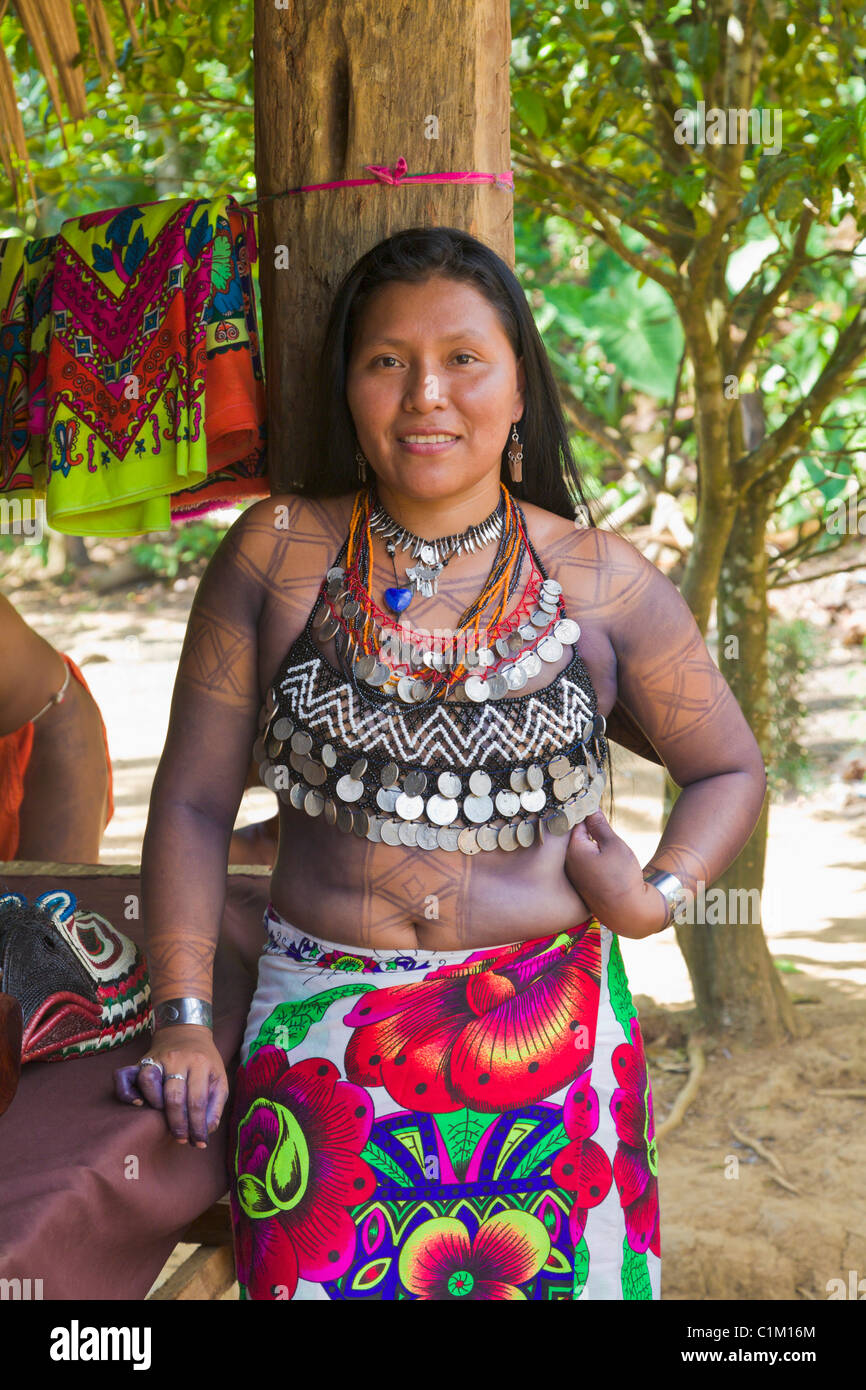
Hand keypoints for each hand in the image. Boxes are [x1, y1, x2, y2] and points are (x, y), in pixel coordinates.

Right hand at [113, 1024, 228, 1147]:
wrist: (187, 1031)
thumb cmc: (204, 1061)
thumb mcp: (219, 1078)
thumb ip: (216, 1105)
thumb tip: (206, 1132)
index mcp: (200, 1063)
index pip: (197, 1101)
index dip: (197, 1125)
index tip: (199, 1142)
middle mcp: (177, 1059)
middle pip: (174, 1095)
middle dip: (177, 1123)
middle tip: (181, 1138)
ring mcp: (156, 1058)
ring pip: (148, 1081)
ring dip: (154, 1103)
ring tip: (161, 1117)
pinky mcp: (140, 1061)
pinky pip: (124, 1075)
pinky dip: (126, 1091)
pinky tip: (137, 1103)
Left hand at [563, 810, 669, 938]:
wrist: (627, 912)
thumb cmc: (622, 877)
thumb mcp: (614, 845)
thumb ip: (599, 825)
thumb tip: (590, 809)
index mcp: (573, 849)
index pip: (576, 821)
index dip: (586, 812)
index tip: (592, 802)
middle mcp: (567, 862)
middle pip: (575, 836)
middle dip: (586, 827)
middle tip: (598, 816)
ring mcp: (572, 874)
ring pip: (580, 850)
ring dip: (589, 842)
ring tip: (602, 834)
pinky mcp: (580, 884)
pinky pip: (583, 863)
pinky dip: (590, 856)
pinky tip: (603, 857)